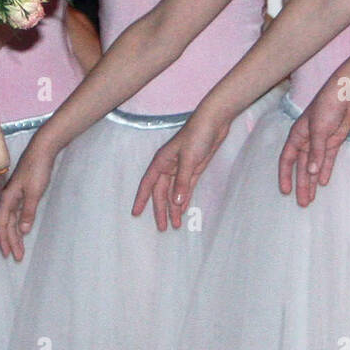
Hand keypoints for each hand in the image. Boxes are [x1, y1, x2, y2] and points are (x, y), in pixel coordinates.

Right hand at [0, 137, 56, 260]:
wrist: (42, 151)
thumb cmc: (37, 170)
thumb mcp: (34, 192)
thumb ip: (28, 212)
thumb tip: (24, 231)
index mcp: (7, 199)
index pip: (2, 224)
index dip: (4, 240)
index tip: (7, 254)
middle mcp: (9, 199)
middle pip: (7, 225)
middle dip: (11, 241)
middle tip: (17, 258)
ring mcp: (16, 196)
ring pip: (13, 220)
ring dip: (16, 235)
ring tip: (20, 250)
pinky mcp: (24, 193)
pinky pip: (18, 214)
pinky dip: (20, 225)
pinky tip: (24, 231)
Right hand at [133, 109, 229, 230]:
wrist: (214, 122)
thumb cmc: (197, 135)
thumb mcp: (189, 159)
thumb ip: (182, 182)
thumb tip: (176, 203)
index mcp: (162, 162)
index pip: (148, 184)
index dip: (141, 199)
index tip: (135, 213)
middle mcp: (169, 166)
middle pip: (161, 193)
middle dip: (161, 210)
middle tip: (163, 228)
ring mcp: (181, 169)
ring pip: (174, 193)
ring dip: (174, 208)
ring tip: (174, 225)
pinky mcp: (194, 169)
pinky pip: (185, 189)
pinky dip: (183, 200)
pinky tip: (182, 210)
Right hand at [277, 86, 349, 206]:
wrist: (344, 95)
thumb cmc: (326, 107)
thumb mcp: (319, 130)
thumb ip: (316, 152)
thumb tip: (311, 173)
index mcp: (297, 136)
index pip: (287, 160)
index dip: (285, 176)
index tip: (285, 191)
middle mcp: (306, 142)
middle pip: (301, 168)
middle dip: (301, 185)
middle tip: (302, 203)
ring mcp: (320, 143)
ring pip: (314, 167)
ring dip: (312, 182)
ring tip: (311, 199)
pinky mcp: (333, 142)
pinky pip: (327, 161)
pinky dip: (325, 171)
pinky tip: (323, 183)